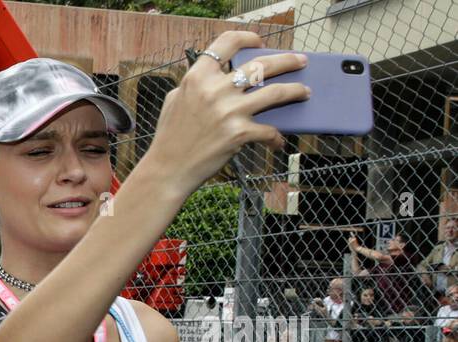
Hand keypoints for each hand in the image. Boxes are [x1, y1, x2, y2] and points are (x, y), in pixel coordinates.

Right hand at [141, 32, 309, 196]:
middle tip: (300, 61)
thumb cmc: (170, 138)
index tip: (259, 43)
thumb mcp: (175, 101)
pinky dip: (275, 137)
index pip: (227, 43)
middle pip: (262, 65)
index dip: (247, 38)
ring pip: (275, 93)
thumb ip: (195, 84)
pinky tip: (277, 141)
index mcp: (198, 77)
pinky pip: (268, 131)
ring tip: (305, 91)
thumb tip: (216, 75)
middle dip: (287, 60)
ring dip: (296, 91)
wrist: (167, 171)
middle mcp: (215, 90)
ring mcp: (228, 112)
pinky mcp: (238, 134)